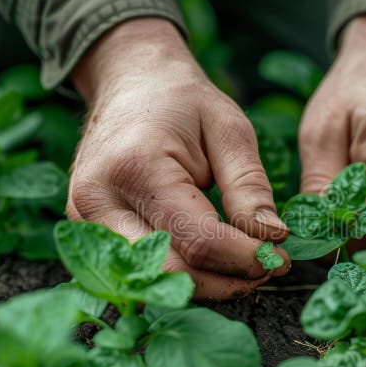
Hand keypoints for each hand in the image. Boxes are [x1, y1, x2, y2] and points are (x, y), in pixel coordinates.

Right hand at [68, 18, 289, 298]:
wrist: (131, 83)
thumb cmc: (183, 103)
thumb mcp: (229, 130)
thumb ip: (248, 187)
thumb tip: (272, 238)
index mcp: (137, 167)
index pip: (197, 238)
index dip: (244, 257)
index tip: (281, 258)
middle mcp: (99, 199)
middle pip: (171, 270)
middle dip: (226, 280)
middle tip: (268, 269)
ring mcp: (84, 217)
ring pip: (152, 278)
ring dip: (204, 283)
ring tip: (243, 268)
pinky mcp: (87, 228)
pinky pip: (138, 266)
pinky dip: (179, 273)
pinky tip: (211, 262)